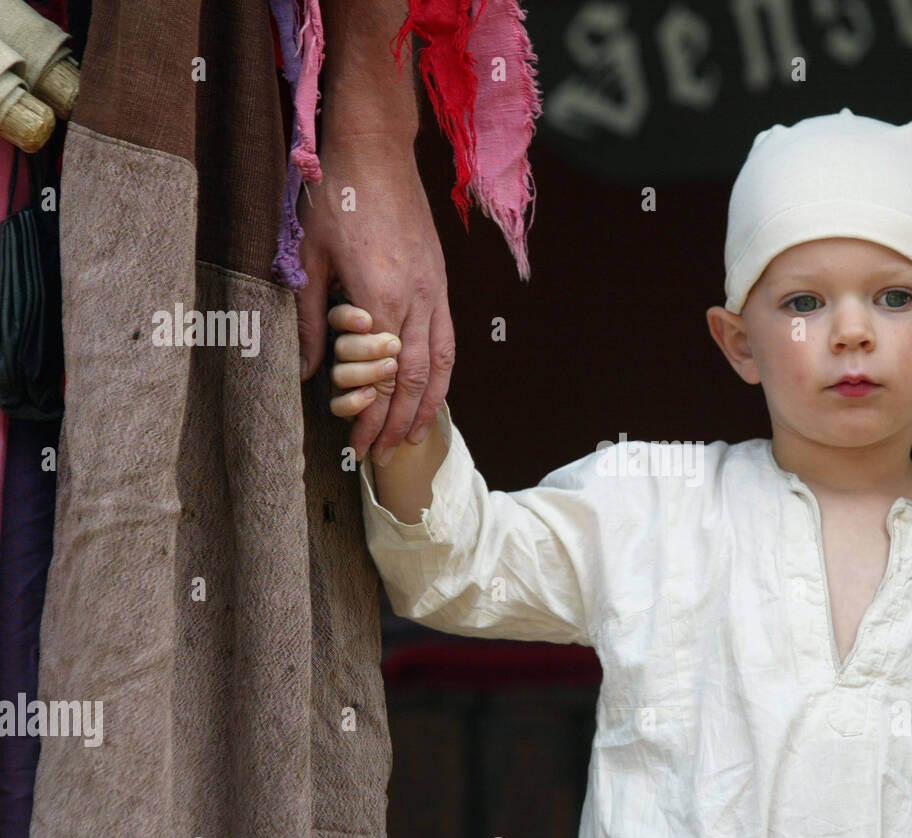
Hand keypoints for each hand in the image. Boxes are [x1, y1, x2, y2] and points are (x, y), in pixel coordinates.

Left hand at [295, 139, 454, 464]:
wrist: (375, 149)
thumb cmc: (335, 197)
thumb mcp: (307, 259)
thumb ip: (308, 321)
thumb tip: (307, 373)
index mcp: (379, 296)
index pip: (379, 375)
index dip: (369, 415)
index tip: (353, 444)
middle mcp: (415, 299)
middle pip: (413, 379)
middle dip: (396, 423)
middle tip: (379, 457)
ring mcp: (434, 291)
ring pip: (439, 364)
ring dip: (426, 407)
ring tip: (412, 438)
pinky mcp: (440, 282)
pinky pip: (447, 339)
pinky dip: (442, 374)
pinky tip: (433, 393)